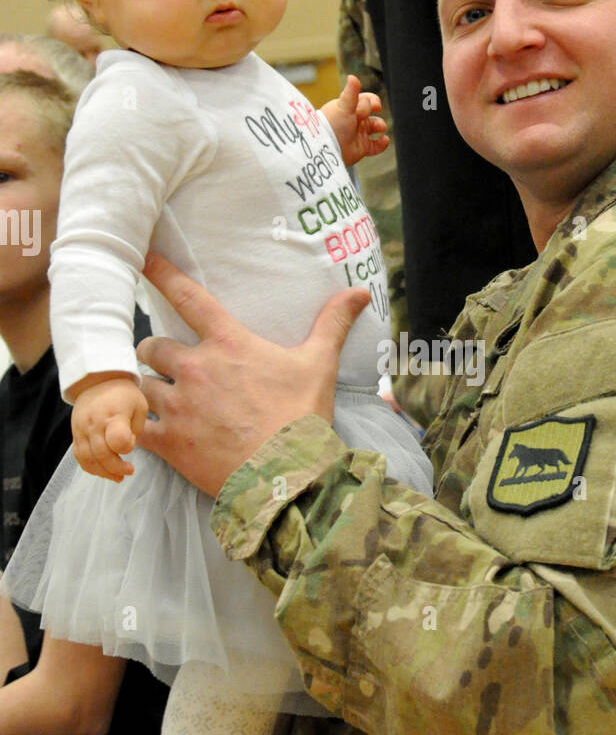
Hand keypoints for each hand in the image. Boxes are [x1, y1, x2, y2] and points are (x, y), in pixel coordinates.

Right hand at [70, 375, 147, 481]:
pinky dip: (91, 468)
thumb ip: (136, 428)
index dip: (125, 447)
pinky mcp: (75, 434)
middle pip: (102, 454)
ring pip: (88, 460)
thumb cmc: (123, 395)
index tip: (131, 445)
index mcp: (114, 415)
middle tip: (128, 471)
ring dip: (103, 472)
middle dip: (116, 468)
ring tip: (117, 476)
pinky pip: (80, 457)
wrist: (97, 381)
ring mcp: (82, 429)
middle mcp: (94, 423)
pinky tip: (103, 470)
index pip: (117, 439)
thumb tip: (126, 448)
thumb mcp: (140, 405)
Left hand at [136, 252, 370, 496]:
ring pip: (140, 384)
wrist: (288, 477)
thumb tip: (359, 292)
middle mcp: (195, 368)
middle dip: (156, 352)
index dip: (162, 273)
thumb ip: (332, 323)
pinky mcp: (169, 441)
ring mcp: (178, 406)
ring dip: (147, 389)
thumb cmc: (303, 418)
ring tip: (160, 400)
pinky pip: (136, 427)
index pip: (188, 297)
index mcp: (228, 343)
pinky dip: (136, 429)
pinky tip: (143, 433)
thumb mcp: (320, 365)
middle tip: (169, 363)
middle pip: (151, 345)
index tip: (144, 257)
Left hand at [322, 74, 388, 164]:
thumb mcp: (343, 106)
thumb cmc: (332, 125)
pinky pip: (376, 145)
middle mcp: (354, 119)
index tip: (376, 106)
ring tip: (380, 128)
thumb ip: (351, 92)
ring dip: (380, 126)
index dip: (373, 101)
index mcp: (349, 108)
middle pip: (372, 112)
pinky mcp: (362, 148)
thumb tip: (352, 76)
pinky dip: (382, 143)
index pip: (366, 99)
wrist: (327, 148)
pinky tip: (384, 140)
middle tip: (365, 118)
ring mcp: (358, 133)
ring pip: (376, 127)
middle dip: (375, 113)